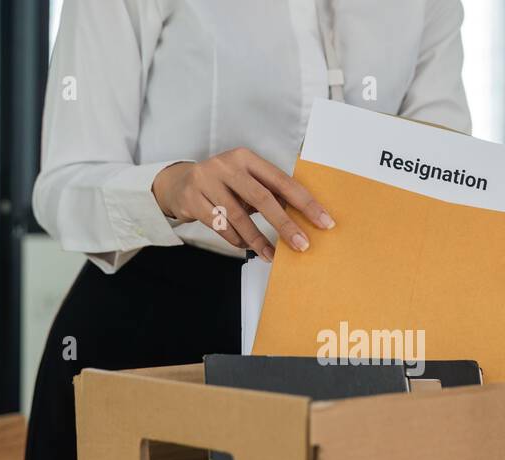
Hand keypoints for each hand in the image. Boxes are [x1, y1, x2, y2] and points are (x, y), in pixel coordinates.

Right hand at [152, 148, 334, 261]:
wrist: (179, 184)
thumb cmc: (224, 185)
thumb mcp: (246, 182)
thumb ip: (269, 193)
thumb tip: (301, 218)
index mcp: (247, 158)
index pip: (282, 181)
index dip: (305, 202)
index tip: (324, 222)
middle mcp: (227, 165)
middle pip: (262, 198)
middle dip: (285, 225)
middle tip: (302, 245)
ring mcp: (207, 181)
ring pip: (238, 217)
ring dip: (258, 240)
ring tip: (272, 256)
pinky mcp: (192, 199)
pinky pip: (220, 226)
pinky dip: (236, 239)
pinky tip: (245, 246)